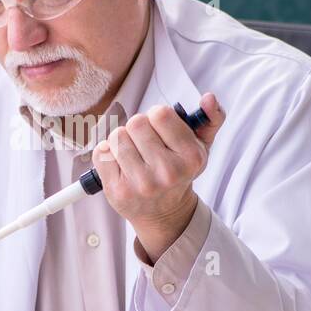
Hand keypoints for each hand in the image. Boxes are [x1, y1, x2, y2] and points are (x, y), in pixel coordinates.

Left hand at [93, 92, 225, 261]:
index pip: (160, 114)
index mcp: (191, 157)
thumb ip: (210, 118)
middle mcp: (167, 172)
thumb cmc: (179, 171)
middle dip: (138, 128)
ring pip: (116, 136)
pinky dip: (107, 154)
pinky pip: (100, 153)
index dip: (157, 116)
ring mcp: (140, 184)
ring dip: (122, 141)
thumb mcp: (201, 146)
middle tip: (146, 144)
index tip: (160, 128)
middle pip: (136, 122)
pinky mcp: (117, 191)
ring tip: (134, 155)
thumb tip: (209, 98)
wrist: (164, 213)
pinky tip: (120, 165)